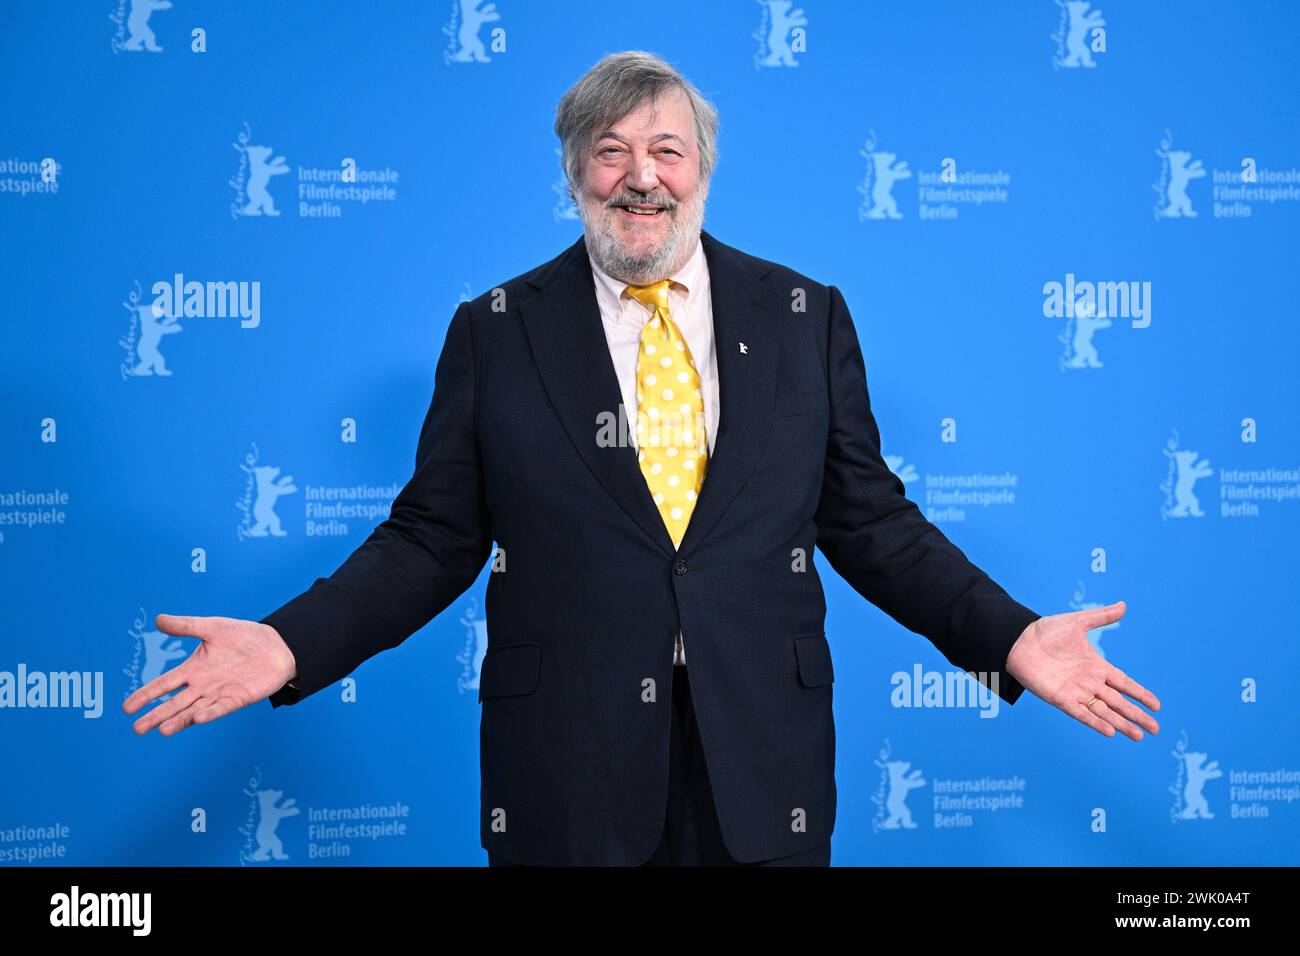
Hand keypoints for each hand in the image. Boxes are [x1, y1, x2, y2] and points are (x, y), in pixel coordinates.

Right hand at [122, 614, 296, 735]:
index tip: (127, 708)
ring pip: (195, 710)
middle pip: (175, 703)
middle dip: (157, 715)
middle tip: (138, 728)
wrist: (276, 644)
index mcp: (194, 669)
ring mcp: (220, 693)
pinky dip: (211, 713)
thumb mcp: (212, 627)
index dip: (146, 695)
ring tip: (163, 729)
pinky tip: (199, 718)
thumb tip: (157, 619)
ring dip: (180, 719)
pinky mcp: (239, 698)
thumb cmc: (244, 636)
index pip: (164, 684)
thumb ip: (186, 626)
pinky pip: (222, 707)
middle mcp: (203, 685)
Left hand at [1005, 601, 1159, 739]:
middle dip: (1137, 715)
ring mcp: (1075, 691)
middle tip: (1155, 729)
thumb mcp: (1077, 622)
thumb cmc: (1046, 632)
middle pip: (1118, 702)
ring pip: (1104, 711)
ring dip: (1121, 724)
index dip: (1140, 694)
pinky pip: (1081, 713)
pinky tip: (1110, 732)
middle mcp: (1089, 682)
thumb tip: (1123, 605)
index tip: (1157, 706)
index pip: (1124, 683)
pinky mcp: (1060, 698)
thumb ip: (1101, 617)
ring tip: (1139, 736)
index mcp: (1096, 666)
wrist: (1018, 639)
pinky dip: (1095, 722)